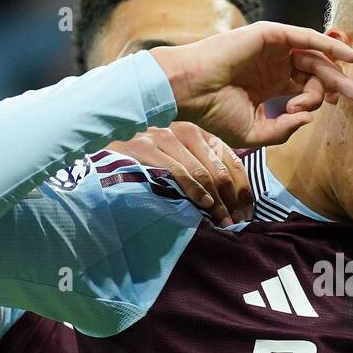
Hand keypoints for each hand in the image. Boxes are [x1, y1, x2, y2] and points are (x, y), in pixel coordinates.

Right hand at [107, 123, 251, 225]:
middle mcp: (182, 131)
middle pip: (219, 167)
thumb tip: (235, 202)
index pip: (231, 159)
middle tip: (236, 221)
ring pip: (201, 170)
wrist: (106, 162)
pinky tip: (203, 204)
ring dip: (216, 200)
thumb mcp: (180, 167)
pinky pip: (177, 171)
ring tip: (222, 220)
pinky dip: (193, 190)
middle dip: (231, 198)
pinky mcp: (145, 149)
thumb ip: (204, 174)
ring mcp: (162, 138)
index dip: (243, 188)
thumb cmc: (146, 169)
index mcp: (196, 134)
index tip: (247, 211)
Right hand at [151, 21, 352, 147]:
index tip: (298, 115)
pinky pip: (305, 37)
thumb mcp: (254, 132)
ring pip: (314, 56)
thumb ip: (283, 130)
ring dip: (337, 70)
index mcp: (269, 85)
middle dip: (339, 85)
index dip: (314, 102)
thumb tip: (310, 121)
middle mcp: (274, 65)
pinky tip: (348, 58)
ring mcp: (272, 49)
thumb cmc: (214, 112)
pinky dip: (328, 45)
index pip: (305, 89)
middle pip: (316, 72)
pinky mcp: (270, 35)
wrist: (191, 92)